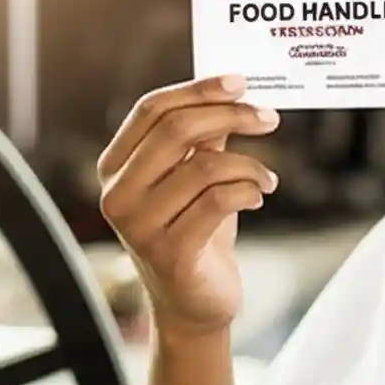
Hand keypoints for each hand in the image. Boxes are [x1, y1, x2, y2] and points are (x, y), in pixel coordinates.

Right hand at [97, 75, 280, 339]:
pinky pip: (219, 201)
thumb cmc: (196, 229)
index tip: (240, 81)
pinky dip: (249, 191)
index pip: (151, 110)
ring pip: (205, 167)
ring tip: (267, 178)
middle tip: (269, 118)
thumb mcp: (194, 176)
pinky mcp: (169, 253)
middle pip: (175, 130)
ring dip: (250, 166)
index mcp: (116, 167)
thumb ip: (203, 136)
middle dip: (231, 116)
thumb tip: (231, 89)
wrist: (194, 302)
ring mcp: (138, 226)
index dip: (197, 89)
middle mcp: (117, 194)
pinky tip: (259, 196)